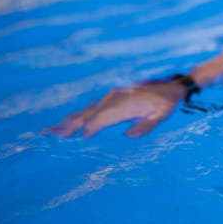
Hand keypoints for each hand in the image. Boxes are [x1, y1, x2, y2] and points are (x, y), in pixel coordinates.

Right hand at [44, 80, 186, 138]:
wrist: (170, 86)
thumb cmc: (166, 103)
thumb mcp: (162, 115)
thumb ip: (146, 126)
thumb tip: (128, 136)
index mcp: (126, 103)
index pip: (104, 117)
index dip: (92, 127)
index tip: (80, 137)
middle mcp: (116, 98)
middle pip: (91, 113)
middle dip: (73, 124)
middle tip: (53, 135)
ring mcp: (113, 96)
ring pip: (89, 110)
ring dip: (72, 120)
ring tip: (52, 130)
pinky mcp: (113, 96)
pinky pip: (94, 107)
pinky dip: (80, 114)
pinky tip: (69, 120)